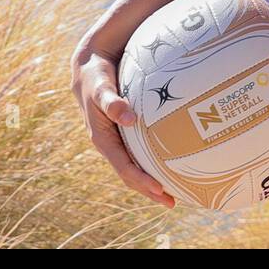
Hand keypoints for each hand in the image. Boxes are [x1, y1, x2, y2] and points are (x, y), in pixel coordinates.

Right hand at [70, 42, 176, 208]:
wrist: (90, 66)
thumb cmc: (96, 77)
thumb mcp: (100, 87)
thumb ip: (111, 102)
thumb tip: (128, 118)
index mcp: (103, 140)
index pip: (124, 168)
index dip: (141, 181)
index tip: (160, 190)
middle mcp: (111, 144)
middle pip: (131, 174)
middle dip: (150, 190)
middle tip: (173, 202)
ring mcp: (119, 139)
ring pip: (137, 165)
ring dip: (153, 179)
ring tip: (177, 190)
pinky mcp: (126, 131)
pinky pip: (141, 149)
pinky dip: (155, 159)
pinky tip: (174, 159)